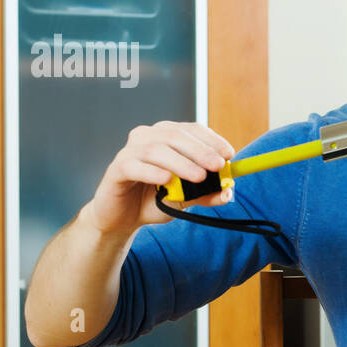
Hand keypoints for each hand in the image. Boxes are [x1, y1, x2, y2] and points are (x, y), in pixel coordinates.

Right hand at [83, 121, 236, 238]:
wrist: (123, 217)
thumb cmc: (152, 200)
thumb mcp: (185, 198)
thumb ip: (205, 194)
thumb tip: (228, 192)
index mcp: (166, 136)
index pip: (191, 129)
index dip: (212, 140)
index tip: (228, 155)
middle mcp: (147, 137)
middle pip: (175, 136)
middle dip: (201, 151)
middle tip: (217, 166)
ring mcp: (130, 151)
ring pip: (157, 150)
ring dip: (181, 163)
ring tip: (199, 177)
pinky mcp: (117, 169)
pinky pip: (135, 166)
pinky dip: (153, 172)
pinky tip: (167, 180)